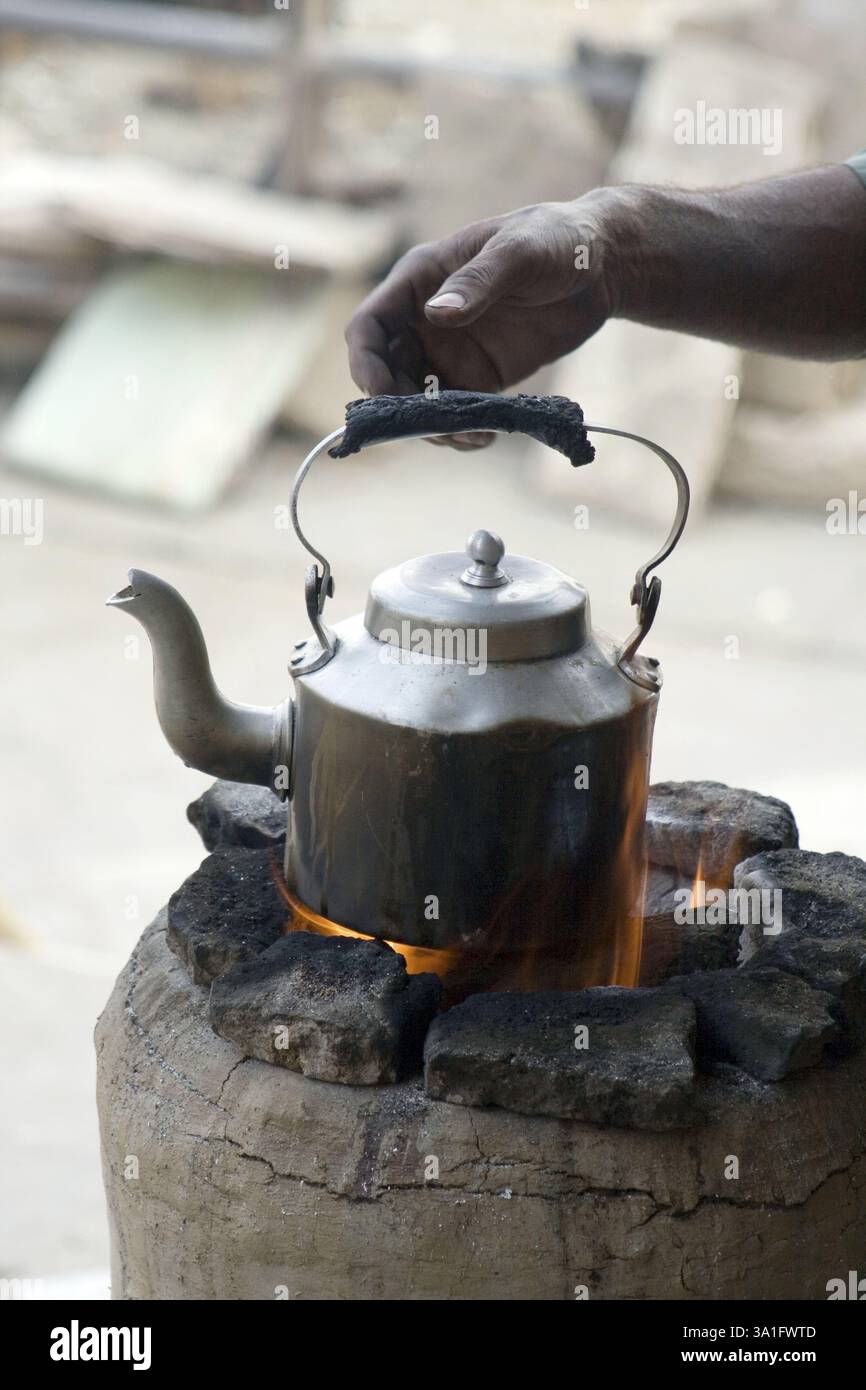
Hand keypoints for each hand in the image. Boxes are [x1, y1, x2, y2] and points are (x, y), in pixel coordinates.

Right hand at [345, 193, 618, 448]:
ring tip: (469, 436)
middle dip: (402, 407)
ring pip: (418, 402)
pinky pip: (456, 414)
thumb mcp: (518, 252)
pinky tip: (483, 437)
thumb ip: (477, 282)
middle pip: (387, 375)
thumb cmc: (554, 240)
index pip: (369, 328)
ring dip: (432, 427)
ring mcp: (449, 353)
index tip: (382, 395)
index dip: (365, 364)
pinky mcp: (479, 379)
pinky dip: (462, 432)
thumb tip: (436, 314)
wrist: (600, 266)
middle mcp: (424, 320)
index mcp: (419, 280)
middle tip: (436, 426)